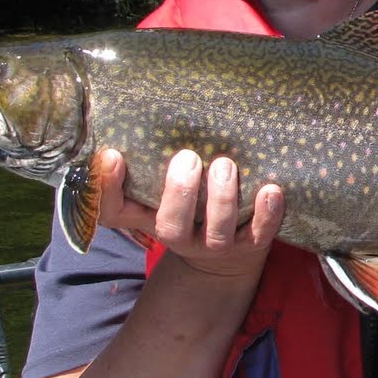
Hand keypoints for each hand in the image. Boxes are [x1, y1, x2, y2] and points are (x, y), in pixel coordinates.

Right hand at [97, 148, 284, 278]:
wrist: (225, 253)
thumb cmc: (186, 203)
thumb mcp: (158, 186)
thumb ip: (143, 163)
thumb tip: (127, 123)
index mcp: (147, 218)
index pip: (113, 211)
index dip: (107, 188)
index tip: (112, 155)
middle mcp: (178, 237)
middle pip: (171, 225)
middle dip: (180, 191)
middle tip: (188, 158)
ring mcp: (214, 246)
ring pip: (216, 231)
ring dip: (222, 198)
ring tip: (225, 165)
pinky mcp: (249, 247)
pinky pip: (258, 235)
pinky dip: (266, 214)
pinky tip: (270, 190)